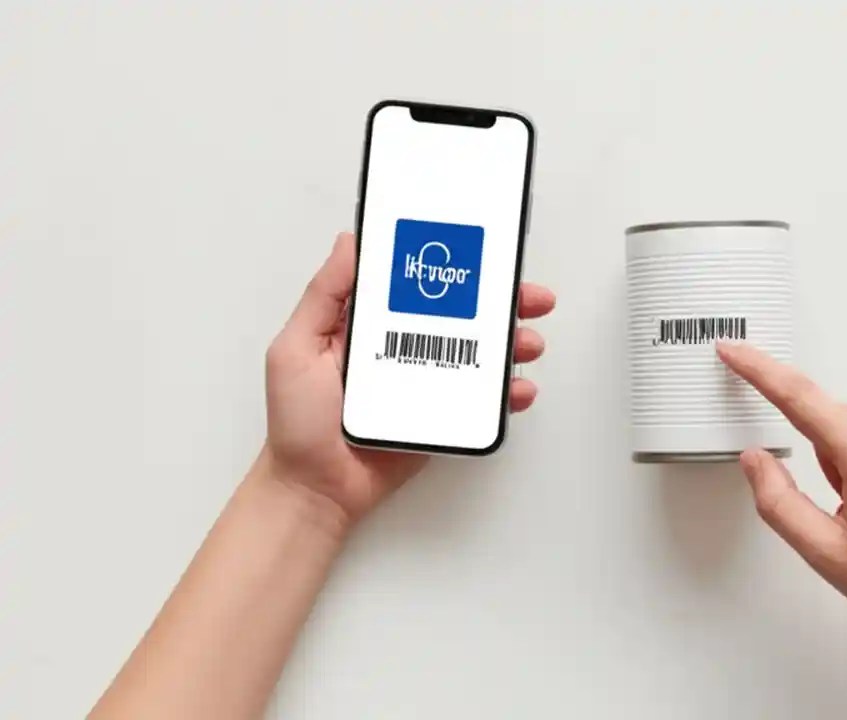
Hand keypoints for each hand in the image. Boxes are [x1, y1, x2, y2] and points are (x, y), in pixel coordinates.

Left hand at [261, 231, 555, 529]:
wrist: (316, 490)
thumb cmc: (297, 423)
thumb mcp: (295, 348)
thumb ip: (323, 296)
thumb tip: (349, 242)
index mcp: (369, 324)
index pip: (418, 283)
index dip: (452, 266)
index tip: (483, 252)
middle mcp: (402, 347)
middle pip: (461, 315)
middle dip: (502, 302)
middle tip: (529, 297)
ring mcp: (425, 381)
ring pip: (480, 354)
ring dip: (512, 343)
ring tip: (528, 343)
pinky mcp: (441, 414)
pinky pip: (482, 399)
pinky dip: (507, 393)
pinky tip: (518, 389)